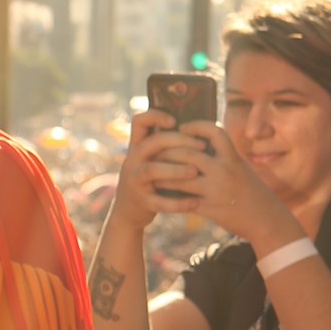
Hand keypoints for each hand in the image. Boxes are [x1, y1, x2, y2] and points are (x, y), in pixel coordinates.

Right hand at [107, 110, 199, 233]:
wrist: (127, 213)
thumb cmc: (148, 181)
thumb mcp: (148, 160)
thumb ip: (163, 147)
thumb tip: (195, 128)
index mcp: (137, 147)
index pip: (139, 121)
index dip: (156, 116)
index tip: (175, 121)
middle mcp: (133, 160)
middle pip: (153, 142)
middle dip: (180, 141)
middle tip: (202, 146)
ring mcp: (135, 181)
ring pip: (153, 170)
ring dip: (176, 170)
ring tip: (196, 172)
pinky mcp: (141, 201)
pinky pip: (160, 201)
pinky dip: (178, 203)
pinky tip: (195, 202)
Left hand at [165, 121, 301, 252]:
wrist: (266, 219)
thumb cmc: (252, 190)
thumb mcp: (240, 168)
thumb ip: (222, 156)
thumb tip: (198, 142)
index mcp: (233, 158)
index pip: (214, 132)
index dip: (196, 126)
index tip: (182, 126)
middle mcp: (225, 171)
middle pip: (188, 154)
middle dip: (168, 152)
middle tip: (156, 152)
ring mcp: (216, 191)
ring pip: (181, 179)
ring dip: (163, 175)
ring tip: (152, 172)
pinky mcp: (210, 209)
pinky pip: (183, 201)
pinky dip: (170, 197)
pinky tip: (161, 193)